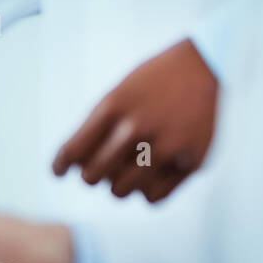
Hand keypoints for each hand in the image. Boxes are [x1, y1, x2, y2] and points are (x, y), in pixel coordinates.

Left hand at [52, 38, 218, 202]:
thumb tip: (74, 168)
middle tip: (96, 172)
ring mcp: (165, 146)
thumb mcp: (118, 94)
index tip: (58, 172)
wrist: (204, 65)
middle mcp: (137, 128)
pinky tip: (148, 178)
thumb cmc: (152, 82)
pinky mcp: (191, 162)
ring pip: (120, 191)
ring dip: (118, 185)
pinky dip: (145, 192)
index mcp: (113, 106)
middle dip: (90, 176)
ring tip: (125, 172)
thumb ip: (96, 128)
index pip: (73, 150)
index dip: (60, 166)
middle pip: (92, 176)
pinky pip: (153, 198)